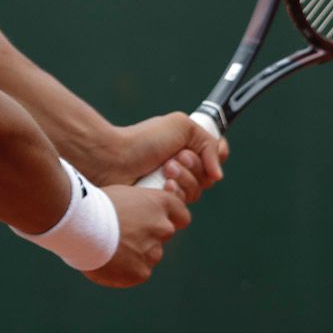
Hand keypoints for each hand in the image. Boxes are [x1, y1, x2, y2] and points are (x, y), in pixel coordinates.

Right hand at [83, 185, 191, 287]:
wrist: (81, 225)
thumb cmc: (95, 205)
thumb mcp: (122, 194)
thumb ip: (138, 207)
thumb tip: (137, 214)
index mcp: (159, 203)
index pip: (182, 216)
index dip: (171, 219)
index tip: (155, 220)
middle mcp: (163, 228)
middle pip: (163, 236)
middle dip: (147, 236)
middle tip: (123, 234)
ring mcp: (154, 252)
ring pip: (149, 255)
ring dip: (136, 253)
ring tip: (110, 248)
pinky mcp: (141, 272)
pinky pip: (137, 272)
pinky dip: (125, 269)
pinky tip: (108, 261)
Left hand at [97, 113, 227, 202]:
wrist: (115, 160)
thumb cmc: (144, 139)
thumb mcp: (182, 126)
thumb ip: (209, 143)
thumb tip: (218, 175)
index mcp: (187, 146)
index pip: (216, 156)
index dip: (214, 156)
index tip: (201, 151)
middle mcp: (182, 166)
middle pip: (209, 176)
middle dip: (194, 166)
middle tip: (174, 158)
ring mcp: (171, 185)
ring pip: (197, 192)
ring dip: (184, 179)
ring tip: (165, 169)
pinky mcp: (162, 203)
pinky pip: (182, 206)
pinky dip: (175, 194)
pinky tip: (162, 187)